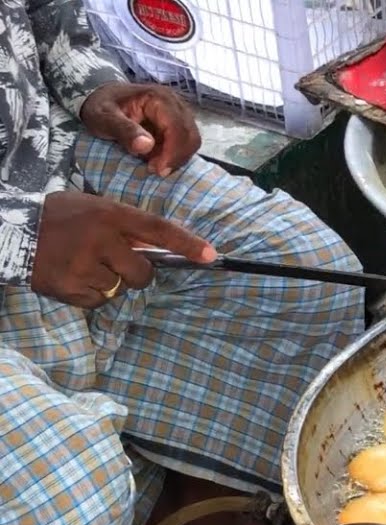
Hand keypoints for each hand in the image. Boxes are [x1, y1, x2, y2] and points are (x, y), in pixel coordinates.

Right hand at [33, 191, 214, 307]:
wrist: (11, 230)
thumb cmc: (60, 217)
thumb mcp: (95, 209)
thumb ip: (126, 227)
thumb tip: (158, 251)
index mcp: (109, 215)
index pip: (158, 229)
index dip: (186, 244)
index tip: (211, 255)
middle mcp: (100, 240)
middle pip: (143, 274)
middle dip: (136, 273)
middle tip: (113, 261)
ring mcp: (83, 266)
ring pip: (120, 289)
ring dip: (110, 282)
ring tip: (85, 264)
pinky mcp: (69, 289)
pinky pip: (99, 301)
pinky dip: (92, 294)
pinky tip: (74, 276)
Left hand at [80, 83, 200, 176]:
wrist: (101, 97)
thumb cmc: (100, 106)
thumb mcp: (104, 118)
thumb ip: (124, 130)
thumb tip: (147, 146)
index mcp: (159, 98)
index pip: (178, 129)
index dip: (173, 152)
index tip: (157, 170)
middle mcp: (176, 104)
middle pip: (191, 137)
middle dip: (176, 158)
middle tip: (155, 170)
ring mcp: (180, 113)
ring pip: (191, 142)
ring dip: (176, 158)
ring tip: (153, 164)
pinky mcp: (178, 124)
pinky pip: (185, 144)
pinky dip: (174, 155)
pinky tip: (156, 158)